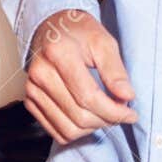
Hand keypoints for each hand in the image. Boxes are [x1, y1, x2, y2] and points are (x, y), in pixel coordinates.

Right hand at [24, 8, 137, 143]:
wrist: (51, 28)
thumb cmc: (78, 32)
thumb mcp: (103, 42)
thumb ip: (115, 70)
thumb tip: (126, 96)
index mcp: (58, 53)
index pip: (88, 97)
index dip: (114, 111)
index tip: (131, 113)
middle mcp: (40, 73)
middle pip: (79, 116)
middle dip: (107, 120)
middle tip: (121, 113)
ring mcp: (32, 89)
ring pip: (68, 129)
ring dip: (93, 128)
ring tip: (105, 114)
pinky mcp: (30, 101)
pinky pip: (56, 132)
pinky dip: (77, 132)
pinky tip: (88, 117)